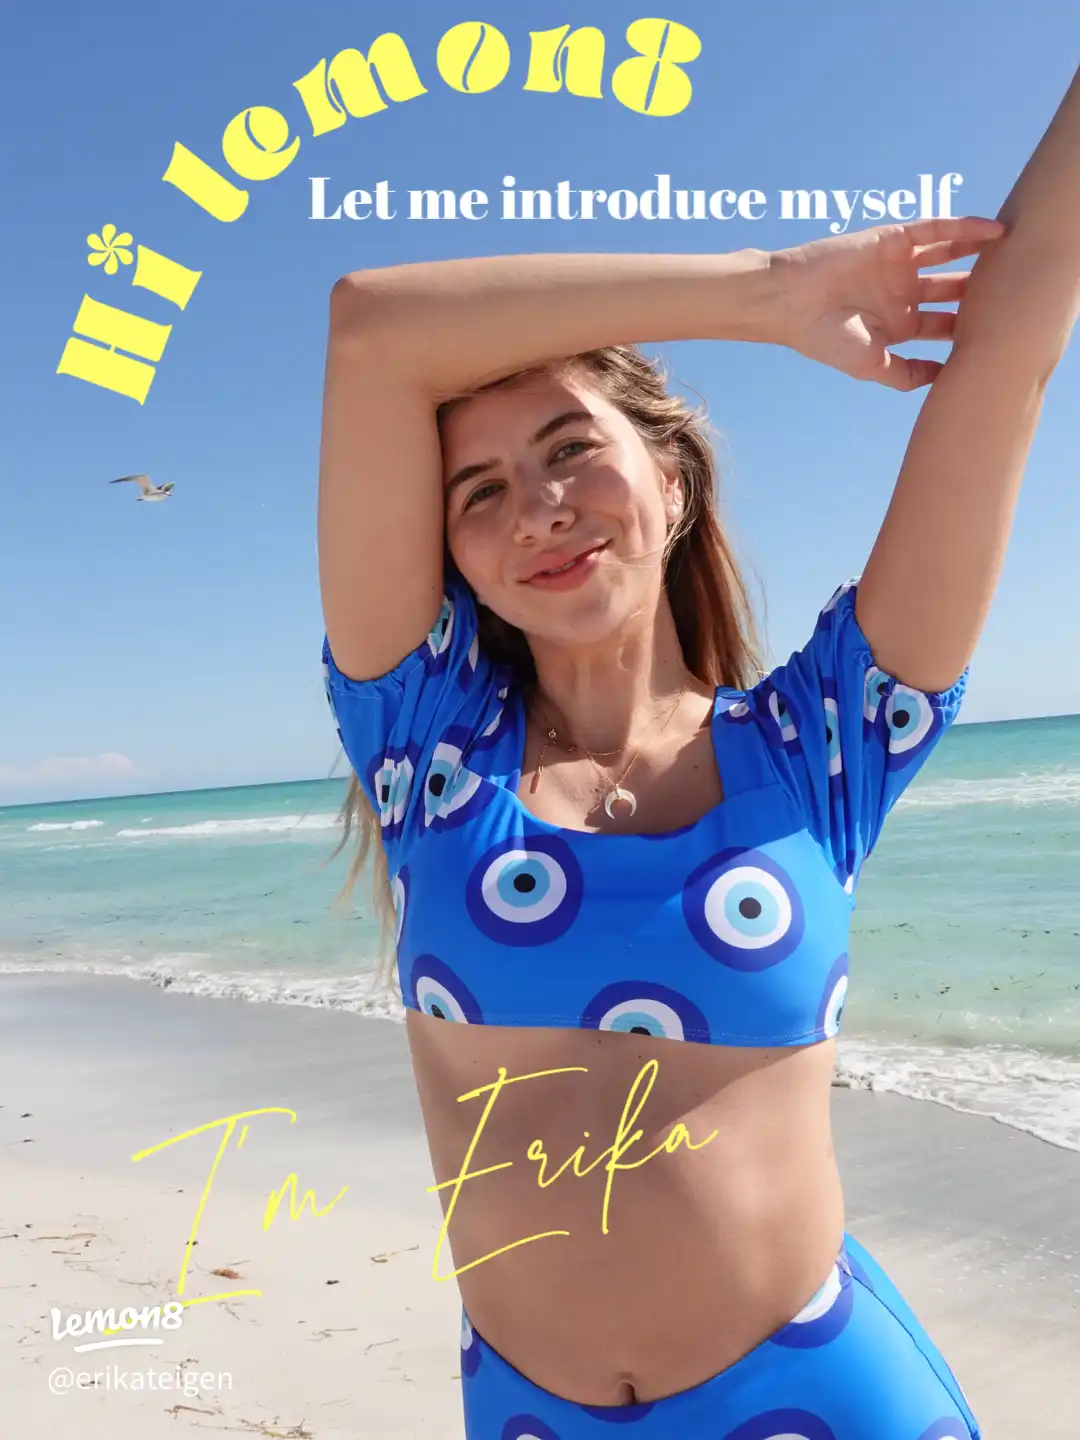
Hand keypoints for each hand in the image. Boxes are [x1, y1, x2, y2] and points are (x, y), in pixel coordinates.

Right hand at [770, 217, 1006, 388]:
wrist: (789, 303)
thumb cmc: (824, 338)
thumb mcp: (871, 366)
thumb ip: (908, 374)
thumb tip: (945, 380)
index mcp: (896, 324)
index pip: (942, 326)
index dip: (969, 329)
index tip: (997, 333)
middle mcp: (900, 292)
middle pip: (952, 290)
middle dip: (980, 291)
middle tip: (1013, 292)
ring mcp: (898, 264)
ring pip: (950, 255)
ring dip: (979, 254)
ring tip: (1013, 253)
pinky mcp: (892, 239)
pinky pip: (934, 229)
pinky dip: (964, 227)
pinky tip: (992, 230)